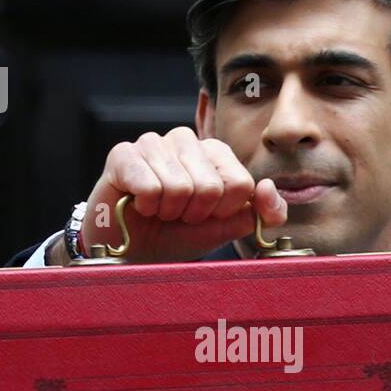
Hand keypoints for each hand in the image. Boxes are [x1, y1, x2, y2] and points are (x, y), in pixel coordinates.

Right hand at [80, 128, 287, 263]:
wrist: (129, 250)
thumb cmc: (175, 234)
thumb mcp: (224, 228)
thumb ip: (258, 214)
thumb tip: (267, 188)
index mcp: (215, 153)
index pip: (241, 184)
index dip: (221, 212)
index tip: (202, 216)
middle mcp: (186, 140)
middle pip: (211, 187)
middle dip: (192, 214)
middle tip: (175, 215)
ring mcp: (153, 143)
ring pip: (180, 187)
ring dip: (167, 211)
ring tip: (156, 209)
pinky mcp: (123, 154)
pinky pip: (149, 186)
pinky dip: (145, 206)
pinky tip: (136, 203)